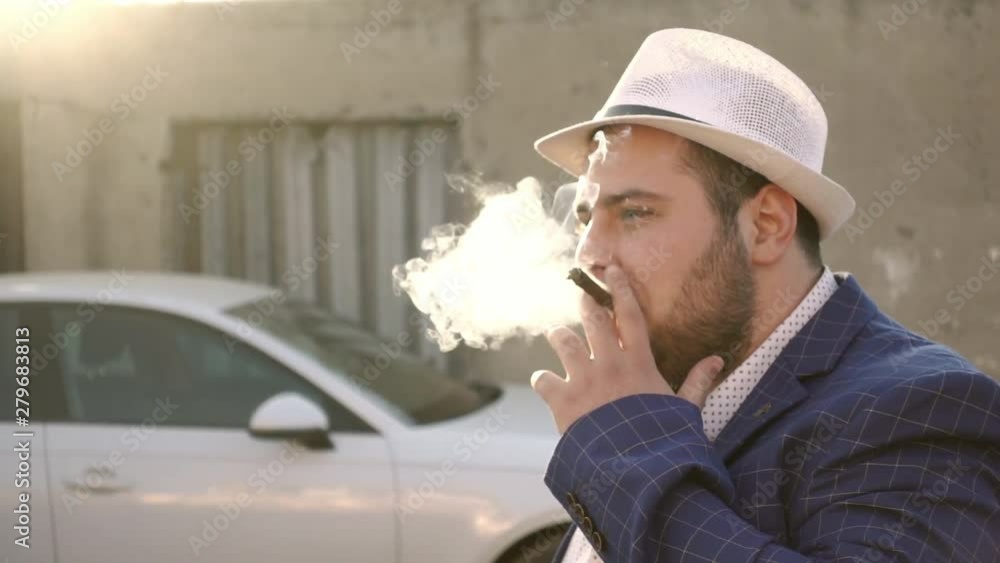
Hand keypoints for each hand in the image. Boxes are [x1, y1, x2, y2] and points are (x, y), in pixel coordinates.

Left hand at [531, 265, 725, 433]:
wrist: (634, 470)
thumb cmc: (662, 439)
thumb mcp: (685, 409)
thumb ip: (697, 381)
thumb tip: (717, 359)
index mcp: (638, 363)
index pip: (630, 315)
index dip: (620, 289)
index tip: (611, 269)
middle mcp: (609, 364)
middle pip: (593, 319)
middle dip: (586, 300)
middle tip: (581, 290)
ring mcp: (583, 380)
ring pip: (563, 341)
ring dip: (559, 335)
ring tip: (558, 334)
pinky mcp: (562, 401)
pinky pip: (543, 379)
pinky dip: (542, 380)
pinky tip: (546, 383)